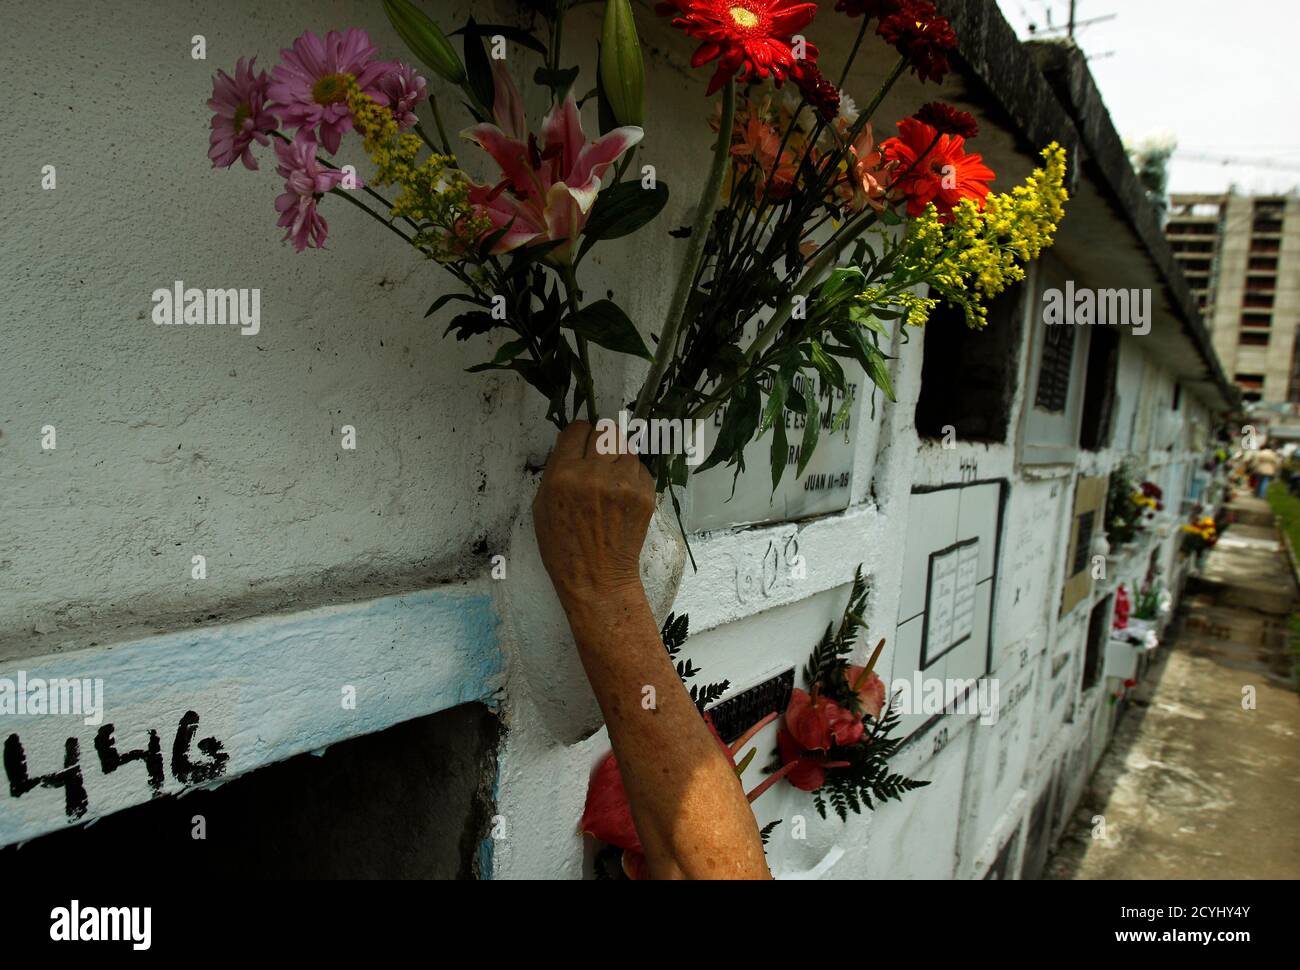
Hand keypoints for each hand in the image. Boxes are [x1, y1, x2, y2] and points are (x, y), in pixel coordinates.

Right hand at [533, 421, 655, 614]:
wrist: (596, 578)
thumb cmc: (563, 547)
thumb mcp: (542, 506)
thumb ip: (556, 471)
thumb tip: (573, 447)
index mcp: (563, 475)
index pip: (577, 428)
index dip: (579, 435)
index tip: (580, 444)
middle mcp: (595, 474)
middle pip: (606, 430)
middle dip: (601, 439)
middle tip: (599, 456)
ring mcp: (624, 484)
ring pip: (627, 446)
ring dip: (619, 457)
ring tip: (611, 478)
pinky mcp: (645, 495)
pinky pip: (641, 468)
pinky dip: (633, 475)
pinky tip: (622, 495)